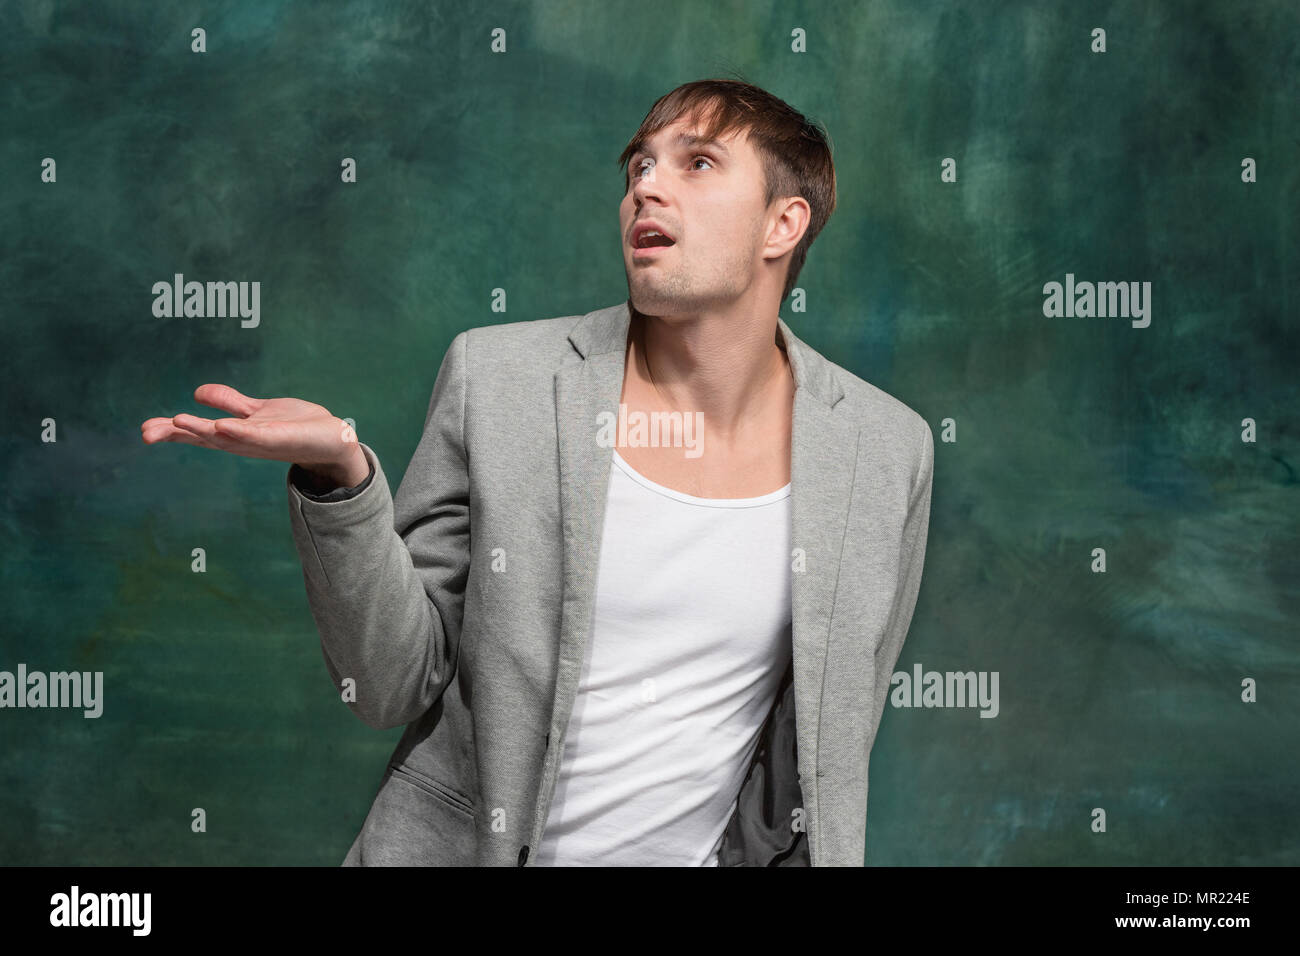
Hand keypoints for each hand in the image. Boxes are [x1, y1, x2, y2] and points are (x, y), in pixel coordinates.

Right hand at [140, 384, 368, 485]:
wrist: (331, 439)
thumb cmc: (293, 426)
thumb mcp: (256, 411)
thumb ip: (230, 402)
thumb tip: (198, 392)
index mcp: (234, 433)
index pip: (197, 432)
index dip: (171, 431)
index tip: (145, 430)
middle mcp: (241, 440)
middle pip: (203, 437)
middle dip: (175, 434)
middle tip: (146, 433)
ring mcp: (259, 440)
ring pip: (225, 436)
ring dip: (201, 430)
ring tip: (177, 422)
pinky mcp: (278, 437)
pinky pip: (255, 434)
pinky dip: (238, 431)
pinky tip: (221, 426)